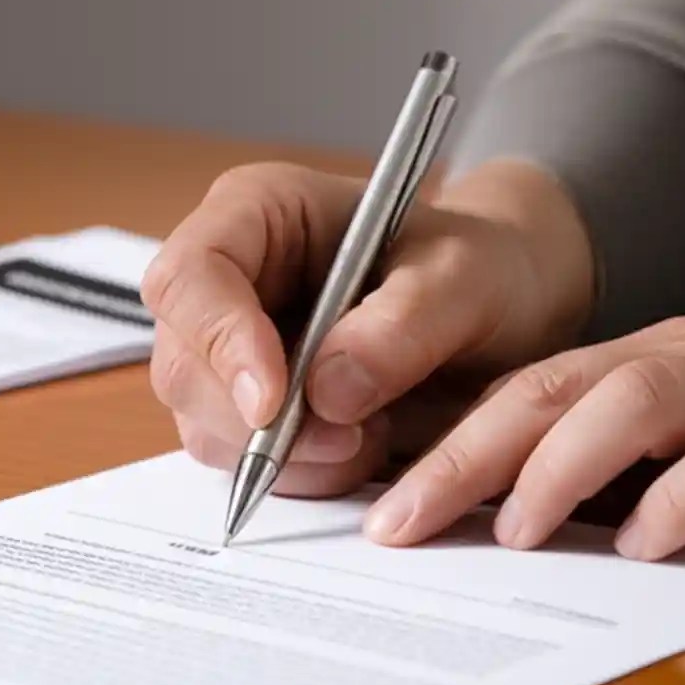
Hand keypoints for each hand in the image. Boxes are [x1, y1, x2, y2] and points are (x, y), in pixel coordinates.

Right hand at [140, 159, 594, 497]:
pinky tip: (358, 445)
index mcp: (258, 212)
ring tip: (370, 434)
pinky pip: (241, 461)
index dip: (218, 340)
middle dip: (254, 419)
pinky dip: (298, 472)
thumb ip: (401, 326)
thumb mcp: (464, 278)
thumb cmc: (476, 267)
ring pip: (204, 423)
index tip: (271, 402)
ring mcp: (229, 349)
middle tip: (346, 438)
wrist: (502, 311)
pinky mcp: (247, 407)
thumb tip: (327, 392)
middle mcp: (227, 279)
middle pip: (183, 363)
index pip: (191, 275)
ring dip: (283, 454)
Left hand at [366, 308, 684, 560]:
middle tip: (407, 521)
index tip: (391, 509)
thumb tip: (505, 507)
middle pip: (558, 387)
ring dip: (563, 466)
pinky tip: (647, 543)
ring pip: (639, 400)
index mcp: (650, 355)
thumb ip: (614, 451)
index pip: (527, 389)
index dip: (450, 445)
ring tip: (516, 529)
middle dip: (469, 455)